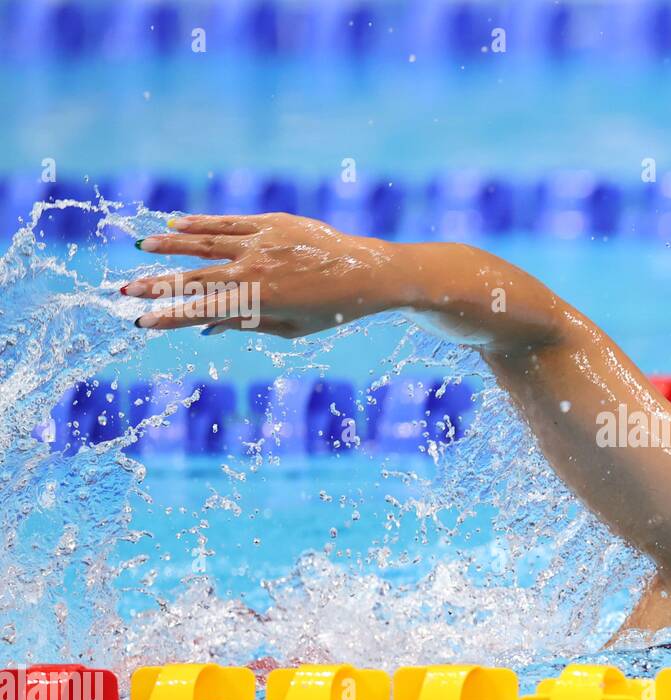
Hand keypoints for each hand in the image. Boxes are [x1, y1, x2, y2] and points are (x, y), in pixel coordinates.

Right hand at [121, 213, 397, 337]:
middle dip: (157, 284)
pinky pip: (229, 222)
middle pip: (195, 276)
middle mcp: (256, 269)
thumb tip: (207, 325)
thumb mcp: (291, 329)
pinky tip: (176, 223)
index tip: (141, 322)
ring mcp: (262, 242)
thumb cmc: (332, 310)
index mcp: (260, 301)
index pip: (203, 310)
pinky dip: (201, 223)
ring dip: (171, 245)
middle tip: (124, 288)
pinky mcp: (272, 223)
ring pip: (206, 242)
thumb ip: (248, 324)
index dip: (169, 317)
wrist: (369, 272)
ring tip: (142, 248)